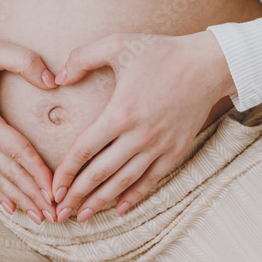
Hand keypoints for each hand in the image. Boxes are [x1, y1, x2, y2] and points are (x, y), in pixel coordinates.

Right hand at [0, 27, 58, 224]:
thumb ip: (26, 61)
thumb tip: (53, 81)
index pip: (15, 150)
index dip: (37, 171)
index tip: (55, 189)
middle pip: (6, 172)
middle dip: (32, 195)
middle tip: (55, 215)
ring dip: (17, 200)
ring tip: (39, 219)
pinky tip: (11, 208)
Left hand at [50, 30, 235, 221]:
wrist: (208, 65)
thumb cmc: (161, 52)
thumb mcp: (118, 44)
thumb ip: (82, 58)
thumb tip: (59, 78)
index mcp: (120, 113)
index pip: (85, 150)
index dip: (67, 172)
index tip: (53, 187)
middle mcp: (138, 136)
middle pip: (101, 173)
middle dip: (78, 196)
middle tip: (59, 213)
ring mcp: (159, 146)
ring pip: (124, 182)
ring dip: (101, 201)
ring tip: (82, 217)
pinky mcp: (176, 150)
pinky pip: (151, 180)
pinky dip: (134, 196)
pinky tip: (119, 209)